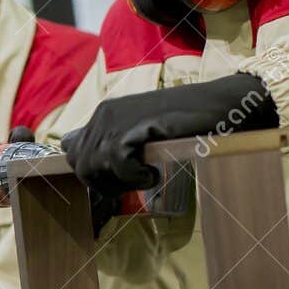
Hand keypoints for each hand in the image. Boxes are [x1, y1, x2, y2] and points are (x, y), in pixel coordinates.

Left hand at [60, 73, 275, 196]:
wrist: (219, 105)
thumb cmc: (184, 122)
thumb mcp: (138, 129)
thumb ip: (106, 139)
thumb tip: (69, 146)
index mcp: (103, 114)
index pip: (73, 153)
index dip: (94, 174)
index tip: (122, 178)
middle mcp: (104, 114)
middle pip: (80, 166)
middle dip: (106, 183)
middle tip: (137, 181)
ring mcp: (116, 119)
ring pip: (94, 167)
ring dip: (122, 182)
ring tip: (149, 175)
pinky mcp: (133, 127)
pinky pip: (117, 165)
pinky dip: (136, 178)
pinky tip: (155, 173)